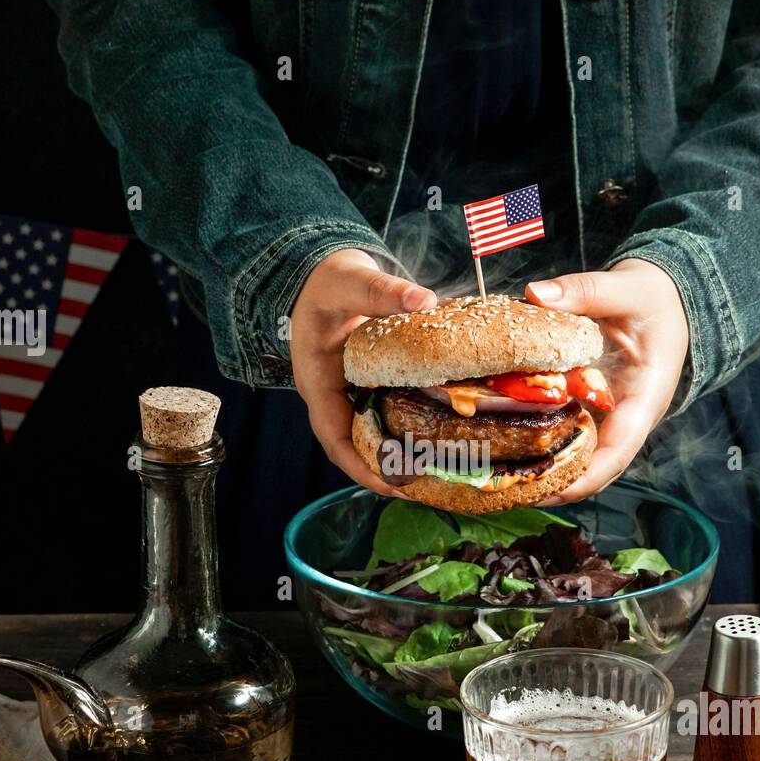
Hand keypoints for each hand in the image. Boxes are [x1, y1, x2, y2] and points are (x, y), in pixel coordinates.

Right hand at [290, 249, 436, 493]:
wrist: (322, 272)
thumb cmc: (328, 281)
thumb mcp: (350, 281)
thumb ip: (381, 290)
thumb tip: (422, 300)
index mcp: (319, 383)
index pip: (335, 439)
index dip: (362, 467)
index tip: (393, 483)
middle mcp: (334, 397)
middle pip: (357, 449)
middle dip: (388, 473)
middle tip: (428, 488)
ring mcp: (351, 395)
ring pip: (374, 437)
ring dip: (401, 457)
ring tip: (440, 474)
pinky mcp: (369, 387)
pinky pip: (388, 417)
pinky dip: (410, 431)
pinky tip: (441, 438)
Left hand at [525, 258, 689, 502]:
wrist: (670, 296)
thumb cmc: (654, 296)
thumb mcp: (625, 288)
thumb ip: (584, 292)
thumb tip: (537, 294)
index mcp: (646, 397)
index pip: (619, 449)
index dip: (587, 476)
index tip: (553, 491)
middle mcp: (629, 416)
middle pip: (596, 466)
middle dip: (557, 485)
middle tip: (509, 491)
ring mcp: (612, 415)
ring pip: (582, 455)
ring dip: (547, 471)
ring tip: (501, 479)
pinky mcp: (596, 407)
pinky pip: (572, 433)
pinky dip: (544, 443)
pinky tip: (509, 445)